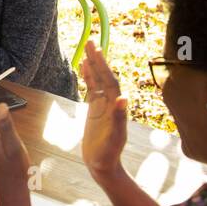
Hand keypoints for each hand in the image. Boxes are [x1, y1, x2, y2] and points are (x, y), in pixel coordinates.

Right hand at [79, 40, 128, 180]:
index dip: (103, 66)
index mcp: (115, 106)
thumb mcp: (114, 137)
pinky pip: (91, 89)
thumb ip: (119, 118)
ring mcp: (102, 105)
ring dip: (93, 64)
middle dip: (97, 59)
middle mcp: (110, 102)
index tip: (96, 51)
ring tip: (87, 48)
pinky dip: (88, 77)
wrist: (102, 164)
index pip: (109, 81)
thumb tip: (123, 98)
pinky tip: (83, 67)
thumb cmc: (108, 153)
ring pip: (97, 80)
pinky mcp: (94, 109)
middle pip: (104, 75)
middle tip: (90, 41)